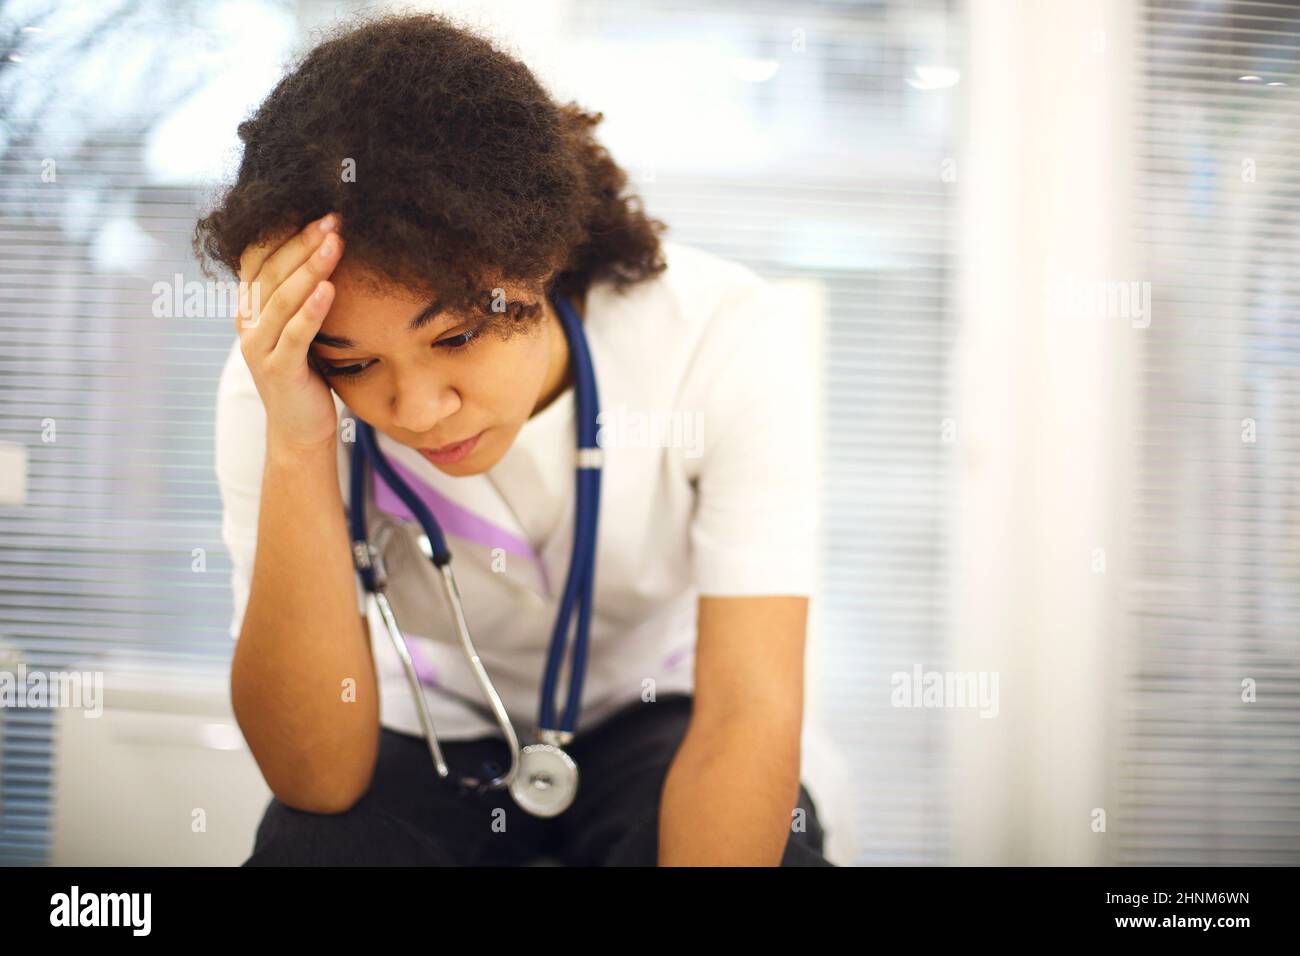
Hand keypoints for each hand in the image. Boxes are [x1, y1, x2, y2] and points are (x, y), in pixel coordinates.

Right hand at [235, 213, 344, 452]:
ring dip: (309, 268)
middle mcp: (247, 323)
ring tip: (335, 243)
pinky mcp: (277, 370)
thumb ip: (301, 292)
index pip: (259, 257)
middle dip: (302, 241)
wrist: (301, 428)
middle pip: (272, 272)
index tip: (315, 207)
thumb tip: (330, 245)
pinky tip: (329, 290)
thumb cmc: (308, 371)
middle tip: (333, 218)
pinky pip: (293, 335)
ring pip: (281, 299)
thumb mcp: (301, 325)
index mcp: (250, 306)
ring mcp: (257, 347)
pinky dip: (311, 310)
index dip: (283, 231)